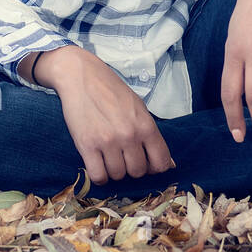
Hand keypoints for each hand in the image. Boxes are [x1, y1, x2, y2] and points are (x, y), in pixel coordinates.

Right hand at [46, 48, 175, 184]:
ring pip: (118, 176)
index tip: (146, 162)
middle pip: (138, 172)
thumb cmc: (111, 90)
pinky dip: (99, 175)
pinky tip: (97, 163)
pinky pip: (98, 176)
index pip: (161, 162)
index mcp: (146, 125)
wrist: (81, 75)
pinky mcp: (87, 145)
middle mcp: (129, 135)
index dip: (155, 167)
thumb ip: (152, 136)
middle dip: (131, 167)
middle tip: (123, 155)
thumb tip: (170, 165)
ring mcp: (108, 141)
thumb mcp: (138, 107)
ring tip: (108, 155)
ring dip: (114, 170)